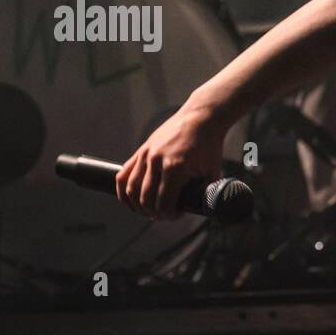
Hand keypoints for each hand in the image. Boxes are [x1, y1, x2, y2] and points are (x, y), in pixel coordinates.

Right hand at [116, 102, 225, 218]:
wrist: (200, 119)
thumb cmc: (208, 144)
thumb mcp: (212, 171)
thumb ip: (206, 191)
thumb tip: (203, 209)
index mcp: (175, 168)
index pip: (164, 203)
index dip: (168, 215)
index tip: (175, 215)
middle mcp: (156, 162)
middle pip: (145, 199)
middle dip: (153, 213)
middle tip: (162, 215)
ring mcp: (146, 155)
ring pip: (131, 189)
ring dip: (137, 205)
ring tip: (147, 211)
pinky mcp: (141, 151)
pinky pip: (123, 174)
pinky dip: (123, 191)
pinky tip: (128, 200)